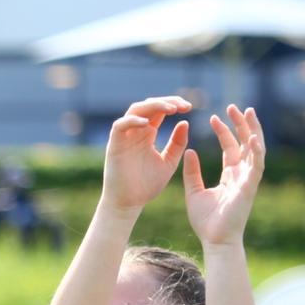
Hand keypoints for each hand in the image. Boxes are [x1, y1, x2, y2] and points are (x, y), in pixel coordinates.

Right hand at [99, 97, 190, 213]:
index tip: (190, 107)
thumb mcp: (169, 162)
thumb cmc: (147, 185)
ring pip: (135, 110)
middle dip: (167, 102)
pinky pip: (120, 125)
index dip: (174, 105)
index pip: (159, 111)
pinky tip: (147, 123)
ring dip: (153, 105)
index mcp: (148, 135)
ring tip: (170, 109)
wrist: (129, 203)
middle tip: (184, 105)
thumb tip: (185, 122)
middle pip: (149, 106)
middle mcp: (135, 132)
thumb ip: (177, 143)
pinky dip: (132, 121)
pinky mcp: (114, 145)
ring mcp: (124, 137)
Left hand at [183, 104, 265, 247]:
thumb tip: (188, 151)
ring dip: (253, 130)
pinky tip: (253, 137)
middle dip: (241, 124)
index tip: (214, 117)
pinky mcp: (250, 188)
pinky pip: (256, 166)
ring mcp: (248, 180)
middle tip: (234, 106)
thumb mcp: (194, 191)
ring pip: (255, 149)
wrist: (215, 241)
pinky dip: (256, 151)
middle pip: (245, 143)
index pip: (230, 147)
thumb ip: (192, 172)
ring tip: (248, 112)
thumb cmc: (206, 221)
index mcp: (231, 175)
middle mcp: (242, 174)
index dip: (224, 131)